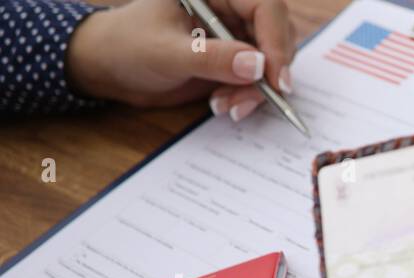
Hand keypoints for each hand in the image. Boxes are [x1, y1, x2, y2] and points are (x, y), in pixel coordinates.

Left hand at [66, 0, 295, 119]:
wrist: (112, 68)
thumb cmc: (128, 46)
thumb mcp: (167, 53)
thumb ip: (211, 58)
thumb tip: (258, 66)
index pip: (265, 6)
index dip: (277, 41)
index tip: (275, 79)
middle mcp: (229, 8)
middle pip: (276, 35)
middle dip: (267, 72)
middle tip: (247, 100)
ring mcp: (234, 34)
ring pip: (270, 61)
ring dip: (256, 91)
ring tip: (226, 107)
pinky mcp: (234, 60)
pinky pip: (258, 79)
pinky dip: (247, 97)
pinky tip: (223, 105)